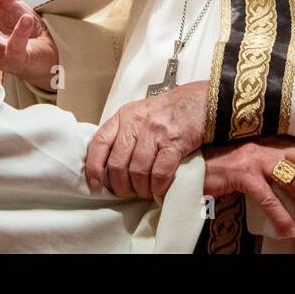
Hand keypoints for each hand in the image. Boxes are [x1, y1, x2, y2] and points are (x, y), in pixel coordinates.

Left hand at [84, 81, 207, 199]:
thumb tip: (109, 165)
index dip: (93, 168)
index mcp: (124, 116)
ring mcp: (155, 132)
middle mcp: (136, 122)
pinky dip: (158, 185)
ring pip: (137, 171)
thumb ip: (124, 135)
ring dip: (141, 189)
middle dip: (121, 186)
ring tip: (146, 192)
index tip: (95, 185)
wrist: (201, 101)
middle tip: (128, 193)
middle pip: (117, 164)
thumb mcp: (140, 115)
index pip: (99, 143)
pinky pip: (159, 172)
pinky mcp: (174, 141)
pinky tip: (160, 188)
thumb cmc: (170, 111)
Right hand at [203, 138, 294, 238]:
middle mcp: (268, 144)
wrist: (191, 164)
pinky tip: (288, 230)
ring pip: (293, 177)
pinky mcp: (241, 173)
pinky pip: (268, 197)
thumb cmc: (223, 163)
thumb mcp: (254, 158)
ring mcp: (255, 157)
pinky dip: (281, 215)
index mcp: (274, 139)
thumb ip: (275, 164)